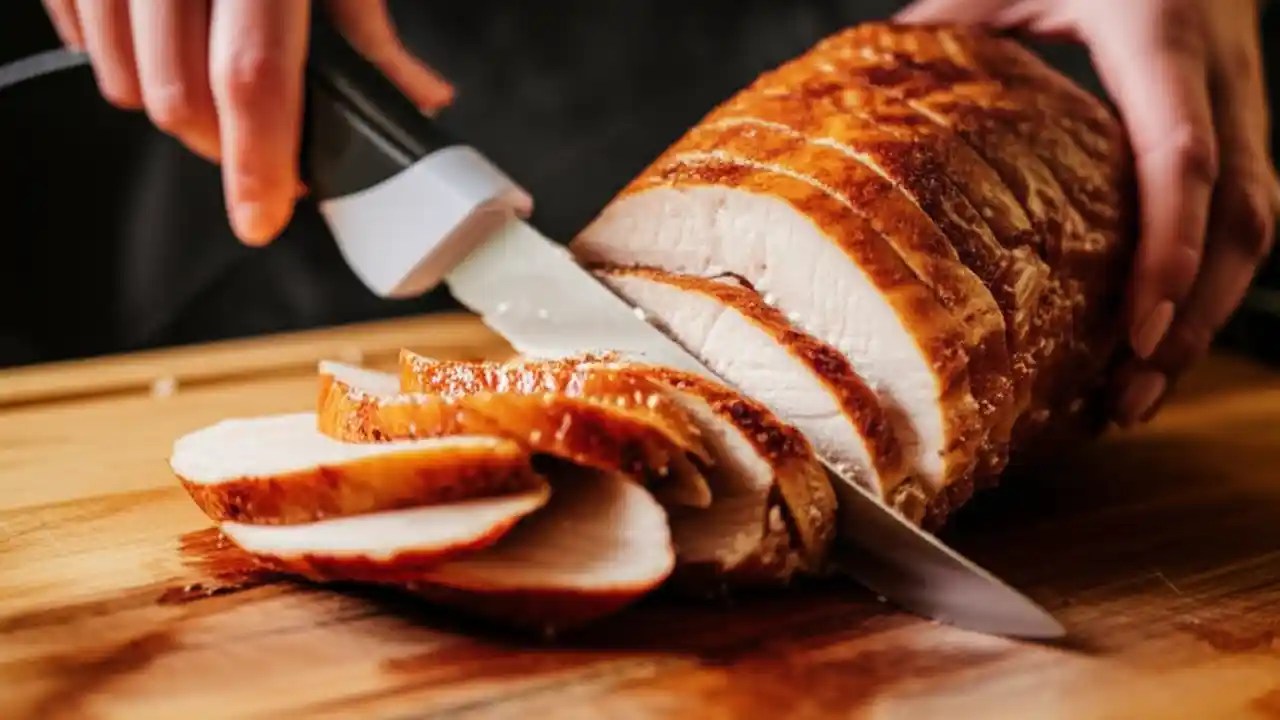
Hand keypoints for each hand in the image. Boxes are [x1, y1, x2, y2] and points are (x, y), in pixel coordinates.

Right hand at [42, 0, 453, 245]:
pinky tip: (161, 42)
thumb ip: (367, 27)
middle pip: (181, 97)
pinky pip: (82, 37)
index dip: (259, 163)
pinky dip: (121, 60)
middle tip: (265, 151)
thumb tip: (418, 99)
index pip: (253, 78)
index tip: (264, 217)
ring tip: (213, 88)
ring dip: (174, 109)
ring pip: (124, 82)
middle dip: (226, 148)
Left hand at [897, 0, 1278, 424]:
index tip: (1138, 330)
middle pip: (1242, 215)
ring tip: (1138, 394)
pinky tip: (1159, 336)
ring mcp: (1247, 100)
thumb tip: (875, 87)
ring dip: (1207, 316)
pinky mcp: (1247, 120)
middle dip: (1194, 317)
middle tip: (1130, 398)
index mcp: (1161, 36)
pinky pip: (1248, 212)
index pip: (1184, 158)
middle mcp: (1222, 77)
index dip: (1171, 249)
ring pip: (1260, 225)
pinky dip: (1209, 282)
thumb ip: (955, 20)